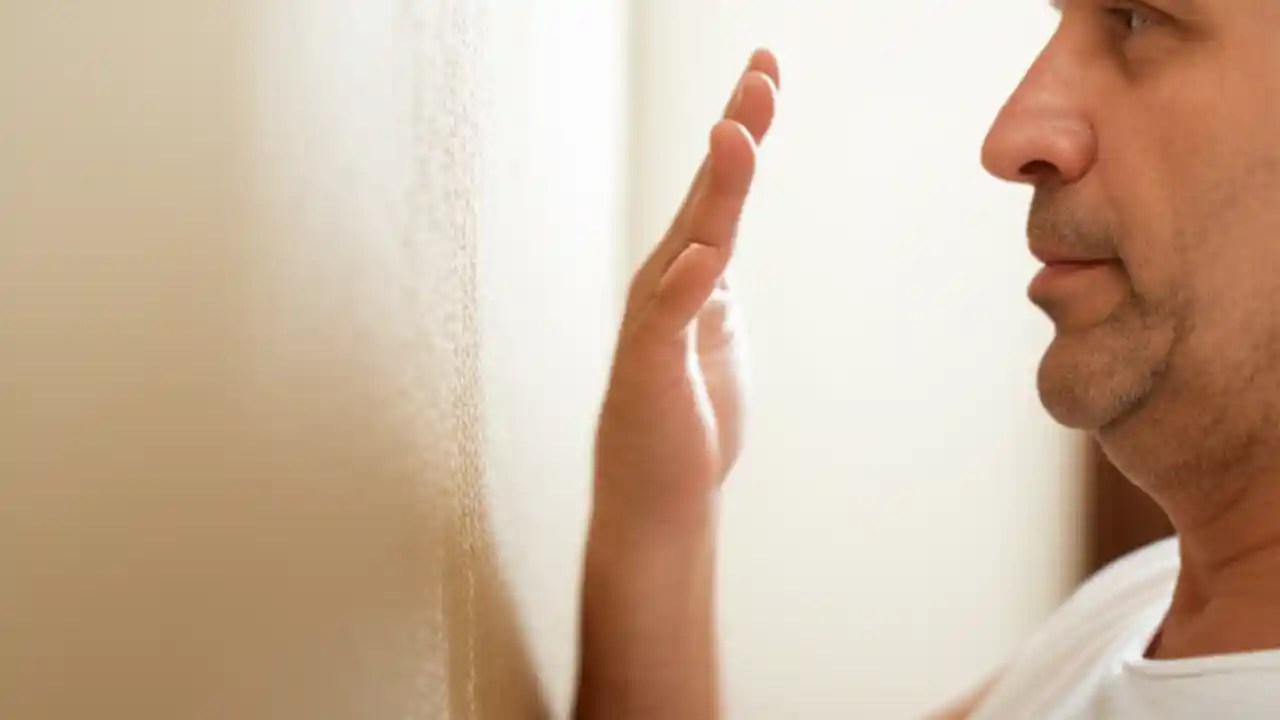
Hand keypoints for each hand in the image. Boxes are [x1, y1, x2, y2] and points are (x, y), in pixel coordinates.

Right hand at [594, 49, 779, 521]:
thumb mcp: (711, 334)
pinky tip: (706, 251)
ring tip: (738, 133)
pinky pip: (669, 320)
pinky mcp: (650, 369)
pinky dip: (686, 283)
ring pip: (691, 242)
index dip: (742, 128)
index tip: (766, 69)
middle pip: (706, 195)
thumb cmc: (686, 418)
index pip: (721, 188)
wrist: (655, 498)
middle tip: (762, 70)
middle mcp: (667, 284)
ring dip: (716, 188)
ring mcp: (655, 324)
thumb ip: (710, 286)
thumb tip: (715, 248)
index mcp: (689, 273)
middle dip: (734, 129)